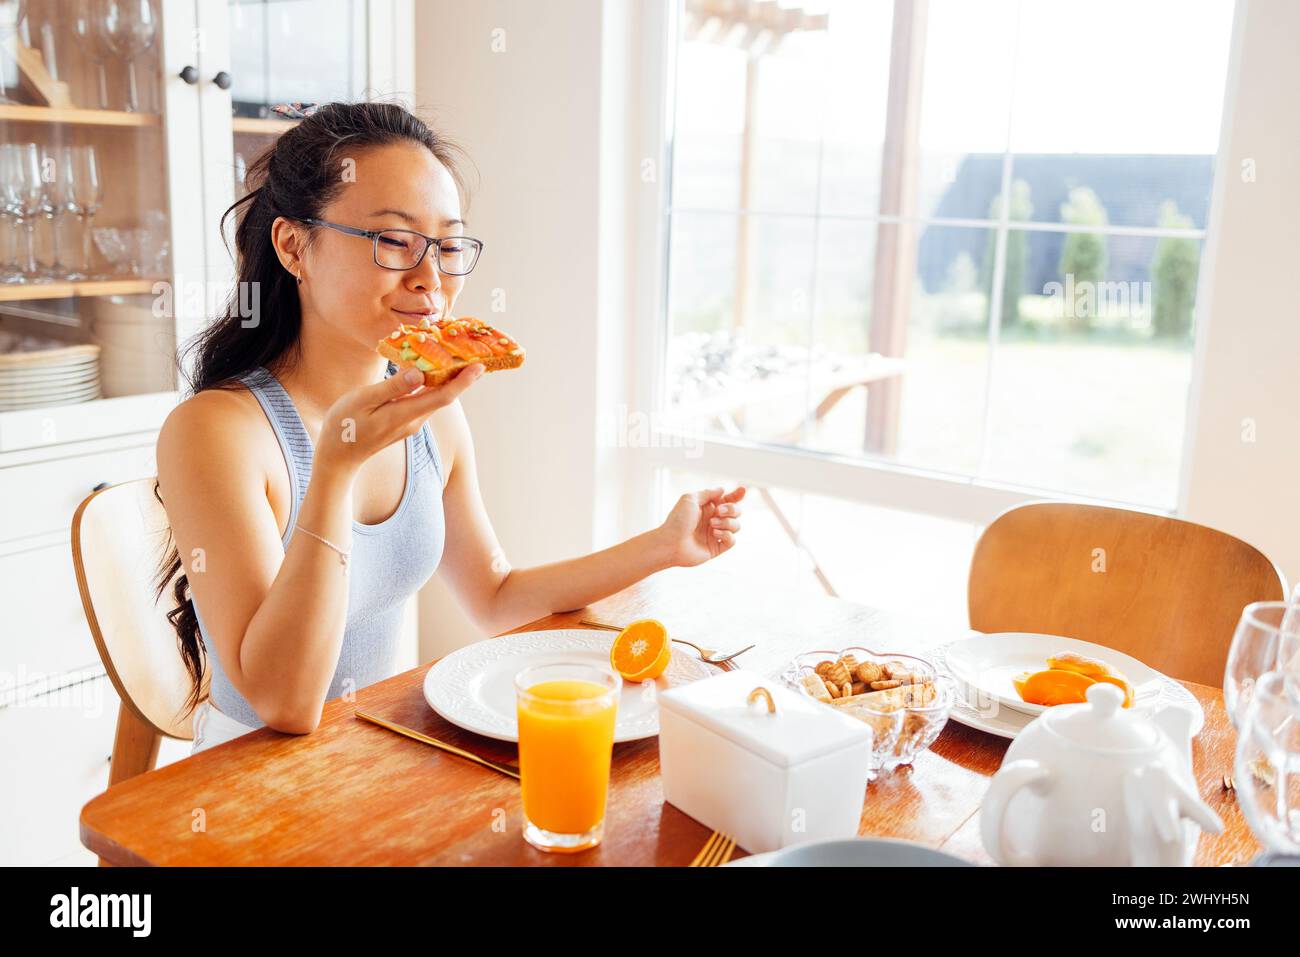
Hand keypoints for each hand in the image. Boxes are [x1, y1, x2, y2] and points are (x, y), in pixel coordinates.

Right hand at [316, 364, 483, 473]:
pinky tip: (432, 371)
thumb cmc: (344, 425)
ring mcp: (411, 423)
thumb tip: (418, 373)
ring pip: (435, 398)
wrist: (338, 456)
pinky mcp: (405, 422)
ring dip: (448, 380)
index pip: (442, 396)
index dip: (463, 381)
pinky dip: (433, 386)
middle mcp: (414, 421)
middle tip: (475, 353)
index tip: (479, 366)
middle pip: (444, 396)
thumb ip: (392, 387)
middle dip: (461, 377)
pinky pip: (425, 401)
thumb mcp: (363, 401)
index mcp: (405, 414)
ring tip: (458, 357)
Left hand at [657, 485, 746, 567]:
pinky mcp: (717, 548)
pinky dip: (727, 535)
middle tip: (718, 511)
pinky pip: (732, 541)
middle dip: (732, 509)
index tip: (743, 490)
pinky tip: (715, 533)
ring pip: (736, 525)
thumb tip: (722, 490)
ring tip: (711, 524)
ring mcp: (716, 534)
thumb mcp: (690, 499)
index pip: (727, 500)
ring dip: (727, 522)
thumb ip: (707, 493)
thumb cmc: (677, 520)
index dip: (737, 495)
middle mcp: (713, 520)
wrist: (670, 543)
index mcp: (707, 508)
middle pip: (736, 511)